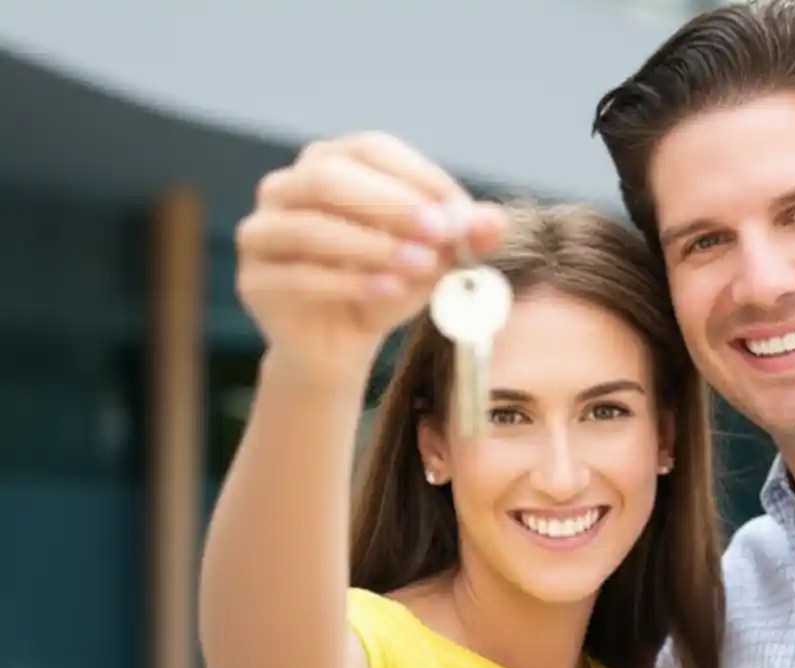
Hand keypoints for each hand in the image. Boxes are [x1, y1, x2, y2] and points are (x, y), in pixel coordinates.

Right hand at [234, 131, 506, 377]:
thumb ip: (464, 236)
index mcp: (331, 161)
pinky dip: (348, 283)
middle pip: (329, 177)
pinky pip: (296, 276)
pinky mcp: (255, 280)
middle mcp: (286, 186)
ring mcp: (262, 232)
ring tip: (422, 266)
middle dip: (390, 204)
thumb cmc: (388, 283)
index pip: (372, 150)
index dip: (419, 176)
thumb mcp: (434, 258)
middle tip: (441, 232)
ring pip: (309, 226)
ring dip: (372, 245)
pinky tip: (388, 291)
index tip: (463, 213)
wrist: (340, 346)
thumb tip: (496, 223)